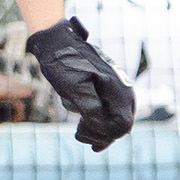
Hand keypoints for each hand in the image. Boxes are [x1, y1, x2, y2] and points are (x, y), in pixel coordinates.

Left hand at [27, 15, 135, 150]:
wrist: (57, 41)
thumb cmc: (64, 64)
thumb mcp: (73, 89)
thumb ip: (91, 109)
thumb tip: (104, 129)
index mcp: (118, 89)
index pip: (123, 125)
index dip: (106, 136)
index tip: (85, 138)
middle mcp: (122, 88)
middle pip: (122, 124)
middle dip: (102, 134)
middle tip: (79, 133)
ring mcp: (116, 87)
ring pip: (116, 118)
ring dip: (98, 128)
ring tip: (79, 129)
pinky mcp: (107, 87)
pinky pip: (109, 110)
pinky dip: (97, 120)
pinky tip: (82, 121)